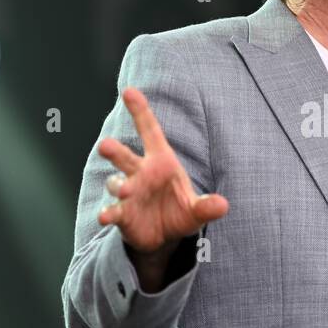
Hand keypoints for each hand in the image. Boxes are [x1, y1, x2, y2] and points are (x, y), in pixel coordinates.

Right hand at [96, 88, 229, 259]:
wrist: (165, 236)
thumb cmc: (180, 210)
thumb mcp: (197, 209)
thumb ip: (207, 206)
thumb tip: (222, 205)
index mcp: (161, 162)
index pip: (150, 131)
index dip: (140, 112)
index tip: (129, 91)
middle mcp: (140, 173)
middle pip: (125, 156)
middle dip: (114, 151)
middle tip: (105, 145)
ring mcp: (128, 193)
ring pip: (117, 183)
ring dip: (118, 185)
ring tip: (125, 190)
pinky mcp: (122, 214)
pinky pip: (113, 210)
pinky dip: (109, 213)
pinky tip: (106, 217)